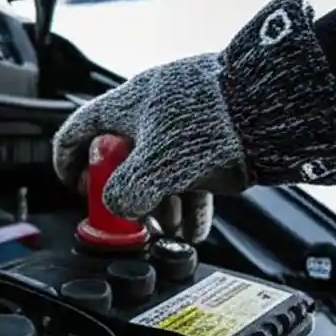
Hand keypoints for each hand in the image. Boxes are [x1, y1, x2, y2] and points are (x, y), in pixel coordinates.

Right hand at [52, 53, 239, 243]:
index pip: (77, 132)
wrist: (268, 104)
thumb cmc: (210, 122)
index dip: (68, 162)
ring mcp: (181, 124)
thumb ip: (125, 194)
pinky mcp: (210, 136)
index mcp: (124, 107)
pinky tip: (194, 228)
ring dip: (160, 207)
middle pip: (122, 160)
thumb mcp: (155, 168)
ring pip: (158, 171)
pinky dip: (189, 203)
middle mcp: (149, 112)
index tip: (74, 188)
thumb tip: (120, 207)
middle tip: (131, 220)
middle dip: (126, 198)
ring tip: (169, 231)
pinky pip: (190, 174)